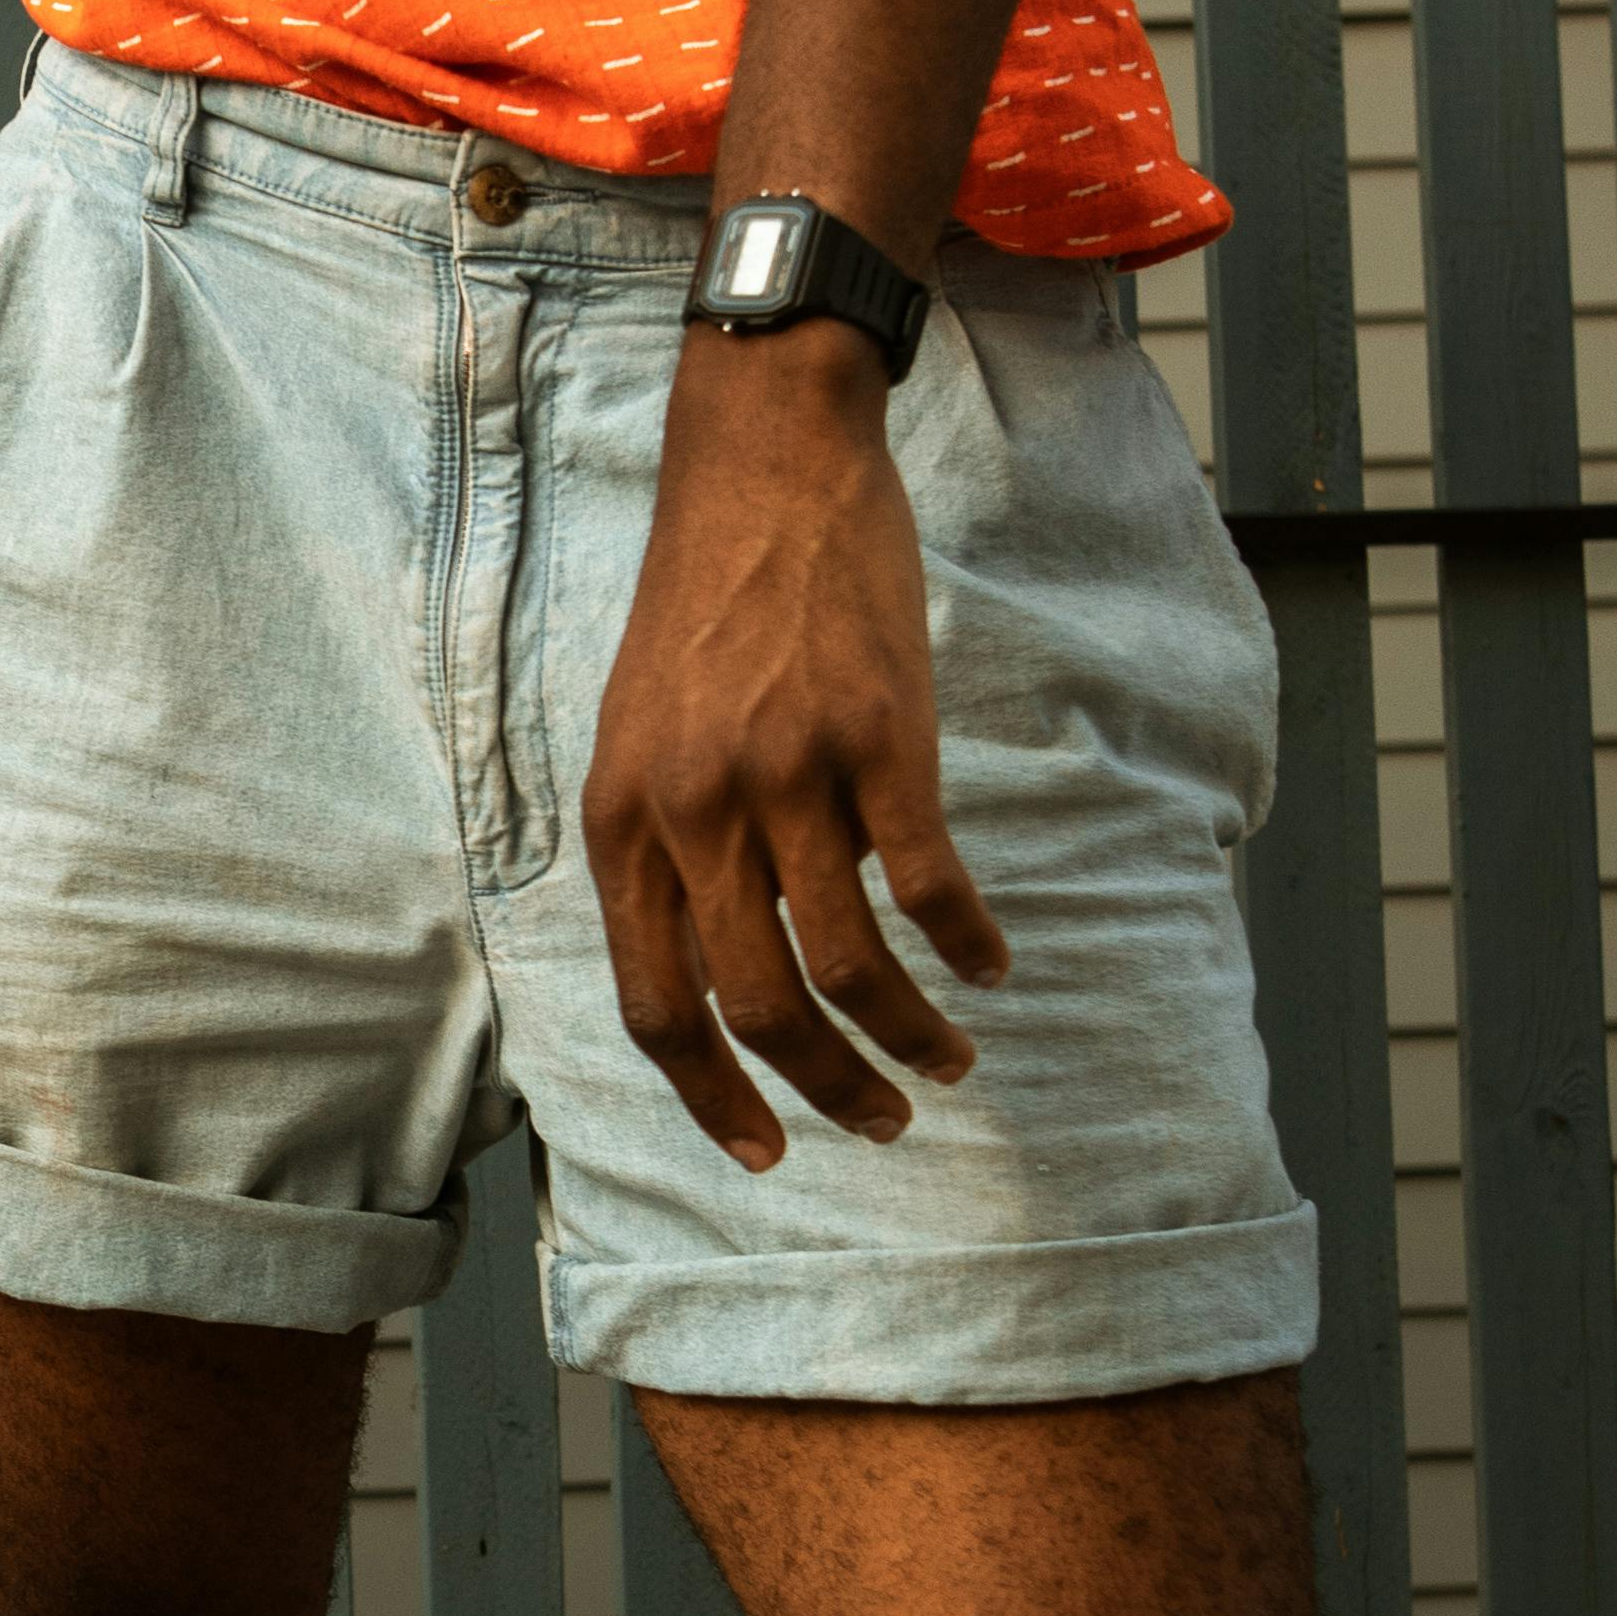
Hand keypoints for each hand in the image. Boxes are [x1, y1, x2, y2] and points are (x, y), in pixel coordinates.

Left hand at [580, 326, 1005, 1165]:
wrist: (763, 462)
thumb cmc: (707, 603)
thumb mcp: (641, 735)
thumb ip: (670, 847)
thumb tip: (726, 967)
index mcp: (623, 821)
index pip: (656, 1006)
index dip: (711, 1098)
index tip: (766, 1152)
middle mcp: (694, 811)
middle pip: (758, 1008)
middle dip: (827, 1092)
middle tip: (884, 1122)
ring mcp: (787, 774)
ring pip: (850, 967)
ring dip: (910, 1038)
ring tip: (952, 1064)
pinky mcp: (878, 736)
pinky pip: (930, 883)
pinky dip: (967, 945)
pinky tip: (992, 966)